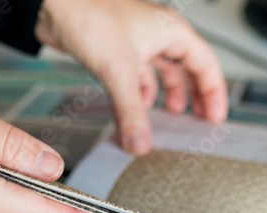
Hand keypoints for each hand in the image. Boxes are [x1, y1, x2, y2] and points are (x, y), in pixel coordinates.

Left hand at [35, 0, 228, 155]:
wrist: (52, 4)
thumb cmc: (88, 13)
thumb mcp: (117, 70)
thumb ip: (131, 112)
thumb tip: (141, 144)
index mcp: (171, 30)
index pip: (206, 64)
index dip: (214, 93)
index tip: (215, 118)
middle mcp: (157, 33)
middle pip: (188, 67)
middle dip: (193, 96)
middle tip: (198, 121)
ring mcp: (137, 40)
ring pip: (162, 70)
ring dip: (166, 94)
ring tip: (169, 117)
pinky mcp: (116, 48)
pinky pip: (138, 73)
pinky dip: (140, 92)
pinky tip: (135, 106)